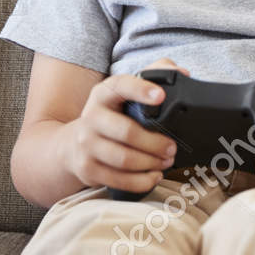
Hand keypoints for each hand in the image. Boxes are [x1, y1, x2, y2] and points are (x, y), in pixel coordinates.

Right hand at [59, 58, 185, 193]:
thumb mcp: (125, 92)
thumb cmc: (111, 116)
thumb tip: (182, 73)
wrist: (72, 145)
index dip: (141, 90)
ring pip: (124, 159)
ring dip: (151, 163)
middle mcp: (91, 117)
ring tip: (167, 161)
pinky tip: (154, 176)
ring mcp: (86, 144)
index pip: (121, 86)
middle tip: (172, 147)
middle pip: (127, 132)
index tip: (161, 96)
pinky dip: (141, 181)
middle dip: (155, 142)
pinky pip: (118, 179)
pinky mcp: (87, 168)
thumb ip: (154, 75)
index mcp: (103, 94)